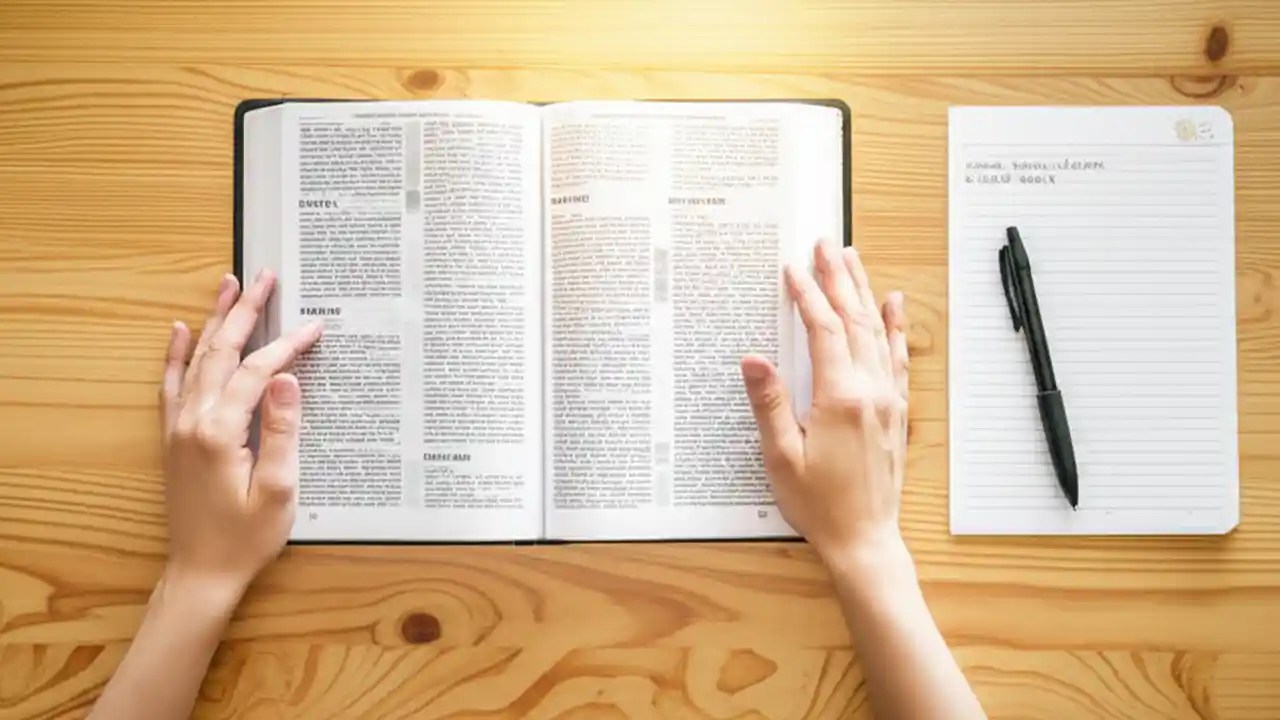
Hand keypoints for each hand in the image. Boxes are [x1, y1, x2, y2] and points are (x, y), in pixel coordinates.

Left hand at [159, 271, 321, 608]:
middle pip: (221, 352)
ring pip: (196, 360)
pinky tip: (179, 330)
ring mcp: (178, 427)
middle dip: (244, 311)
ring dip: (213, 320)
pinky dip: (175, 354)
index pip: (259, 373)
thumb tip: (287, 379)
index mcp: (220, 432)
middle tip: (264, 277)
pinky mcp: (174, 438)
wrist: (201, 573)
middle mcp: (192, 421)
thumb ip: (282, 431)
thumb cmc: (246, 538)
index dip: (288, 346)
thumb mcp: (278, 490)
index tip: (315, 328)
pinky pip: (171, 384)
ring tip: (229, 285)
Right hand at [741, 241, 909, 564]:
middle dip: (838, 279)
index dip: (807, 296)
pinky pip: (897, 358)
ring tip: (852, 259)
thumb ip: (770, 404)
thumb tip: (753, 359)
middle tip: (824, 244)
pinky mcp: (895, 412)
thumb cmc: (819, 504)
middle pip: (855, 320)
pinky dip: (895, 327)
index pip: (824, 331)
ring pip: (877, 332)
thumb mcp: (782, 456)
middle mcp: (871, 391)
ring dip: (863, 292)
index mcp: (841, 397)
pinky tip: (893, 305)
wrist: (864, 540)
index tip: (792, 268)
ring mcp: (888, 400)